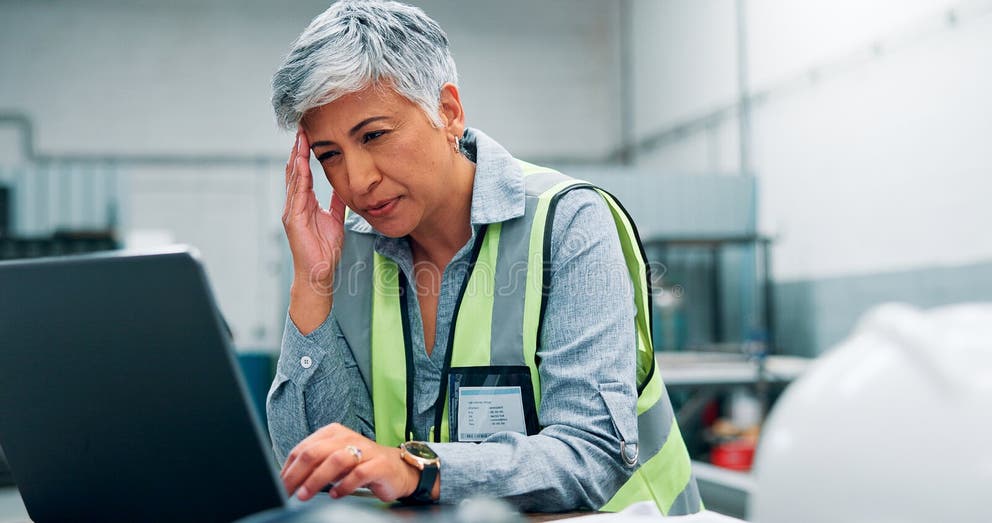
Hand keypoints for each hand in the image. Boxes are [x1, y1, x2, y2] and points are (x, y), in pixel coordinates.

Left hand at [280, 423, 421, 502]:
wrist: (396, 469)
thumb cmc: (360, 466)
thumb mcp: (333, 463)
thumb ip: (313, 467)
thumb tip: (286, 480)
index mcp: (333, 433)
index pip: (303, 449)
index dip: (288, 469)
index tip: (278, 487)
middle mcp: (347, 438)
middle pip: (315, 453)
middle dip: (297, 474)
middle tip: (287, 492)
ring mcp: (365, 450)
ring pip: (335, 461)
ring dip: (316, 479)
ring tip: (305, 495)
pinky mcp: (379, 464)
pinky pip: (359, 473)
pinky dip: (344, 485)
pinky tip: (335, 494)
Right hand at [282, 128, 346, 332]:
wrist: (319, 272)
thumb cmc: (325, 249)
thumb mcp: (336, 219)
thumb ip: (337, 203)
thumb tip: (343, 187)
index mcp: (304, 203)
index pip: (303, 173)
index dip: (304, 154)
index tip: (308, 136)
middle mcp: (295, 204)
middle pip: (294, 171)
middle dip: (297, 150)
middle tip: (301, 129)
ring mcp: (292, 211)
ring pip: (294, 179)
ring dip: (296, 158)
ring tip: (300, 139)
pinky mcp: (293, 219)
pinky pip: (297, 194)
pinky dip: (298, 177)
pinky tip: (300, 163)